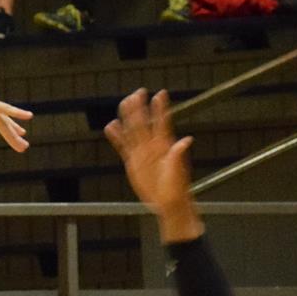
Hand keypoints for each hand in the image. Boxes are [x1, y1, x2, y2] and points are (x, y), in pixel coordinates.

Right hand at [105, 89, 199, 236]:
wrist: (169, 202)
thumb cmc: (177, 188)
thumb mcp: (178, 171)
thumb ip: (178, 154)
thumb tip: (186, 140)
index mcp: (165, 146)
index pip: (162, 123)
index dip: (161, 109)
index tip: (161, 94)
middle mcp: (153, 146)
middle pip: (144, 123)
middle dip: (141, 108)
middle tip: (138, 93)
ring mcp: (142, 153)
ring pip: (133, 131)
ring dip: (129, 117)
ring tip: (124, 103)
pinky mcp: (133, 162)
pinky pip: (123, 146)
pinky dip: (117, 137)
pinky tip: (111, 126)